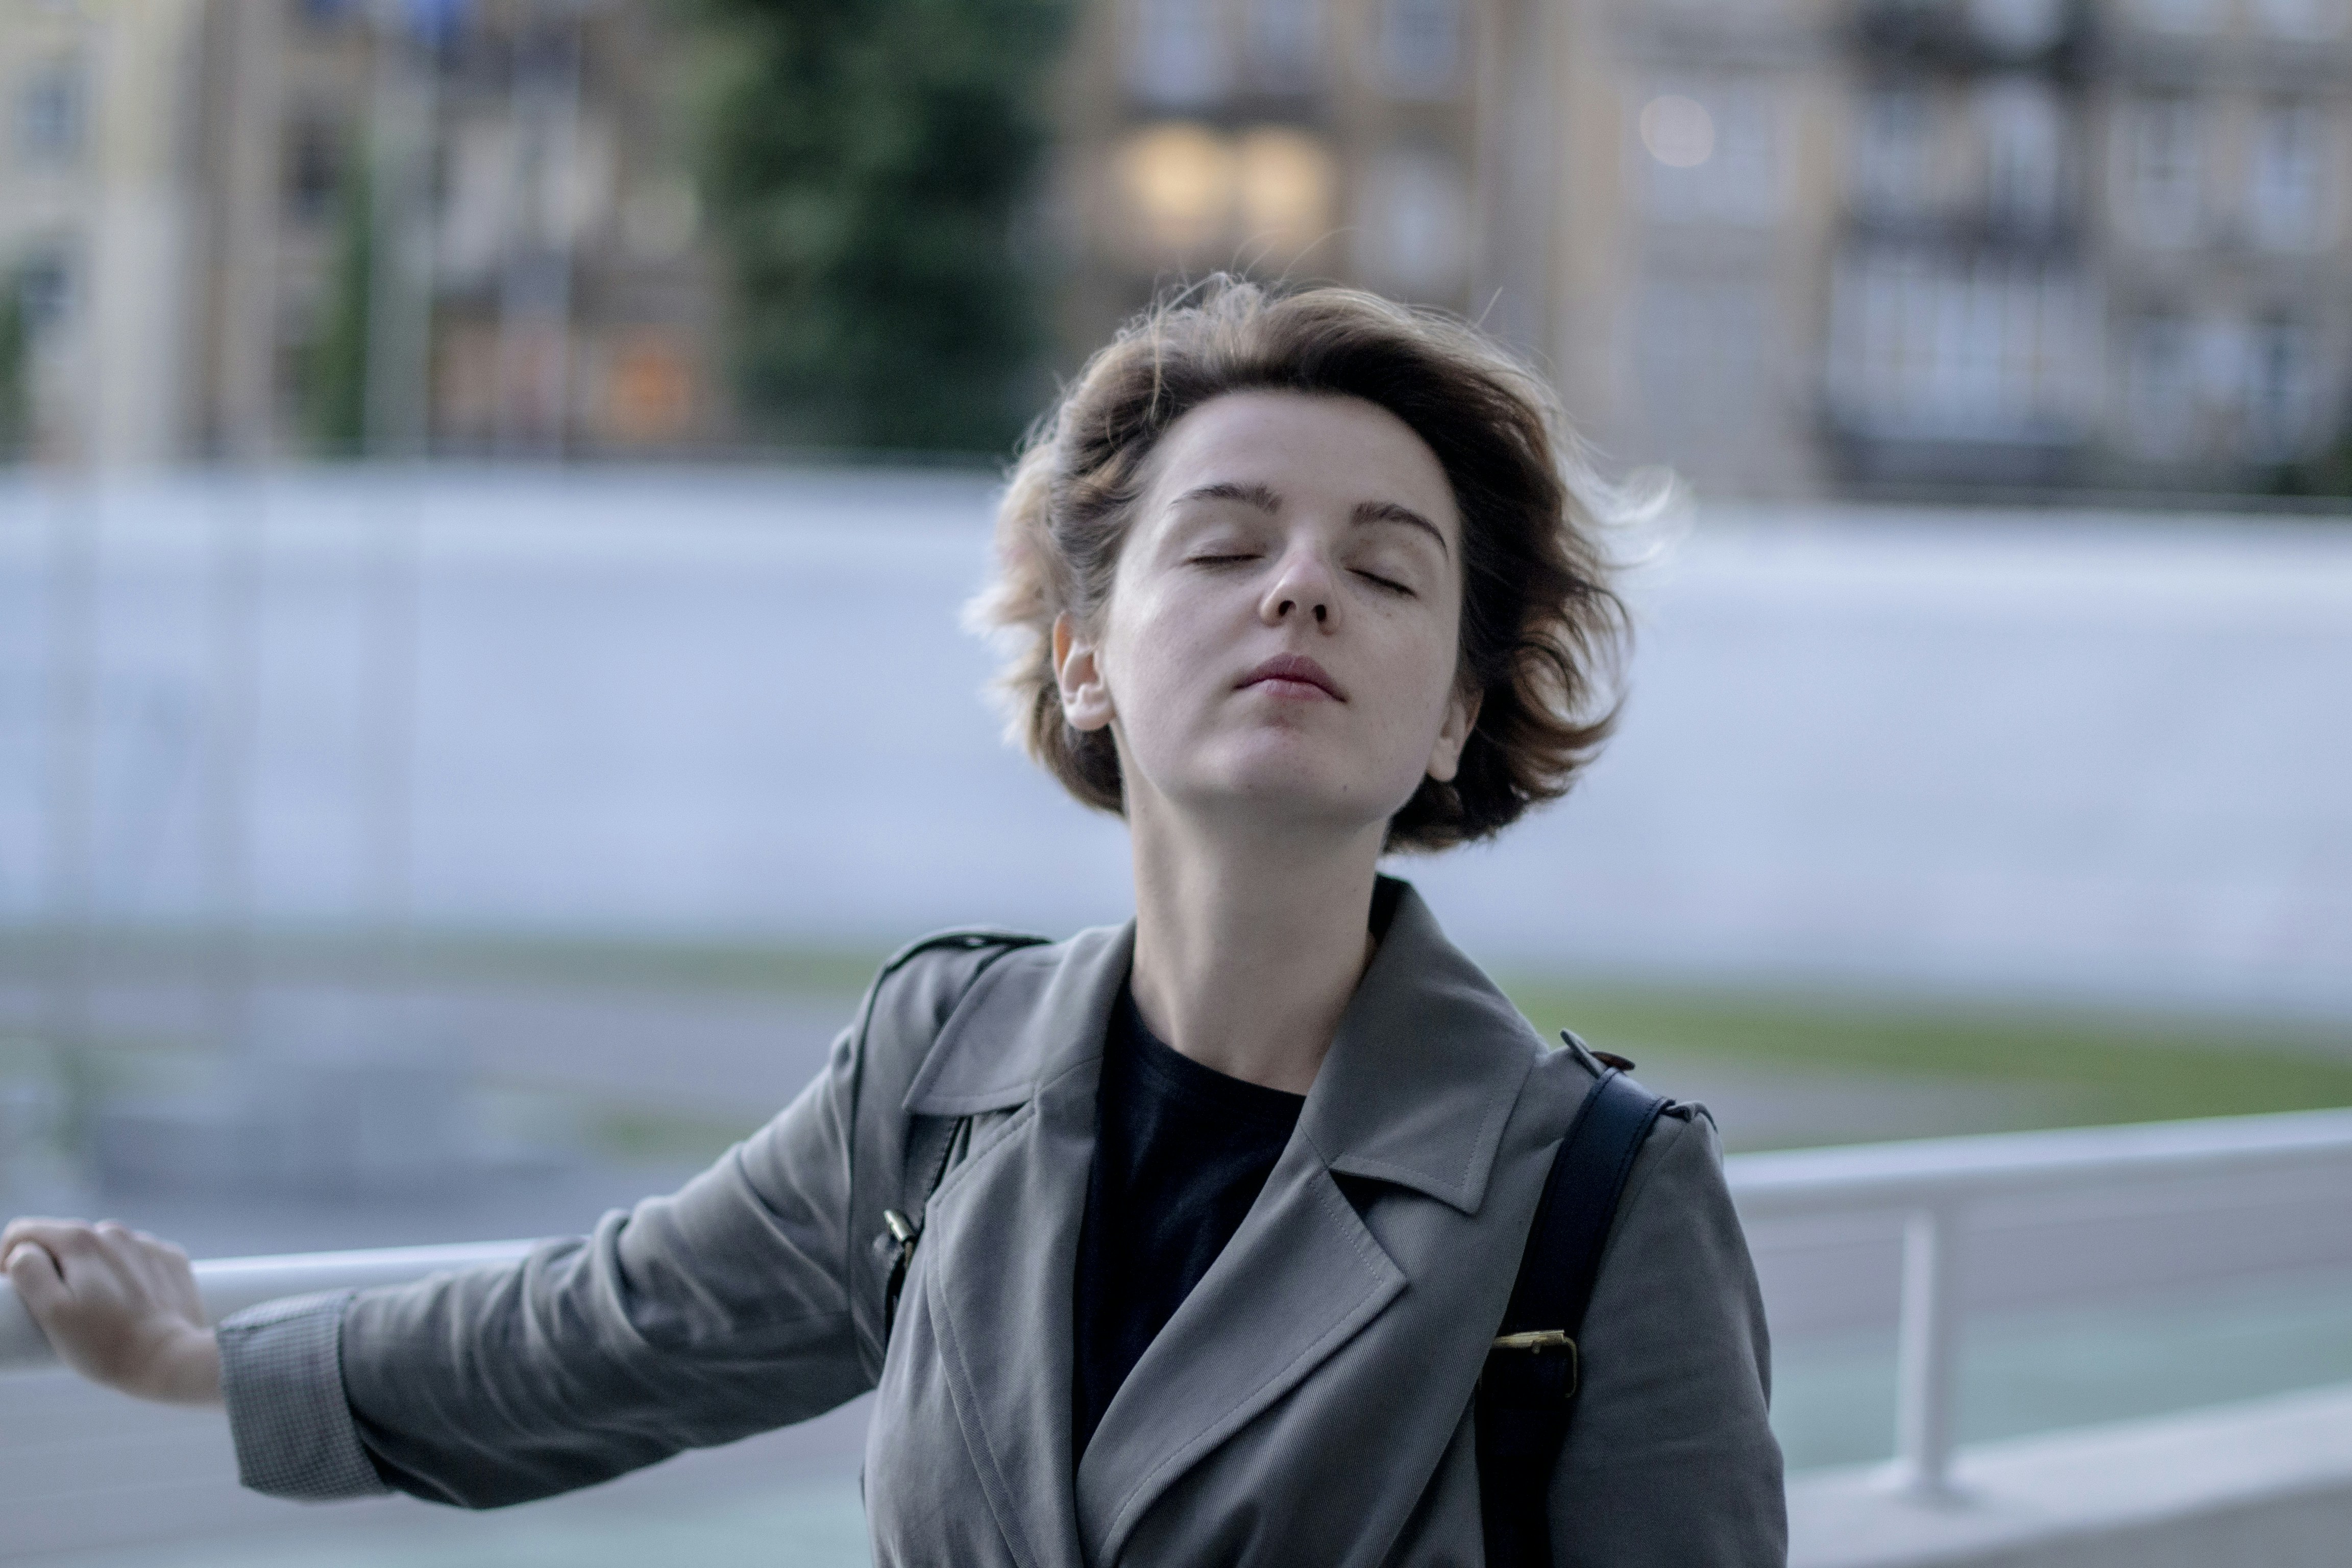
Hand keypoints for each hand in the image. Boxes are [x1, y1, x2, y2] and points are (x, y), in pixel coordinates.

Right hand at [3, 1217, 221, 1404]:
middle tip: (62, 1311)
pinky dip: (123, 1279)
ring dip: (90, 1275)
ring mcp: (146, 1244)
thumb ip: (29, 1272)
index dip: (9, 1260)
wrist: (172, 1359)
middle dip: (54, 1270)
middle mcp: (114, 1232)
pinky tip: (130, 1307)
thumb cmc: (105, 1344)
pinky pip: (132, 1262)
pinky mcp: (169, 1260)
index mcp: (79, 1240)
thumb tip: (23, 1252)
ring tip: (99, 1314)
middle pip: (63, 1243)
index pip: (24, 1233)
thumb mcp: (52, 1312)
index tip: (17, 1292)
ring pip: (99, 1253)